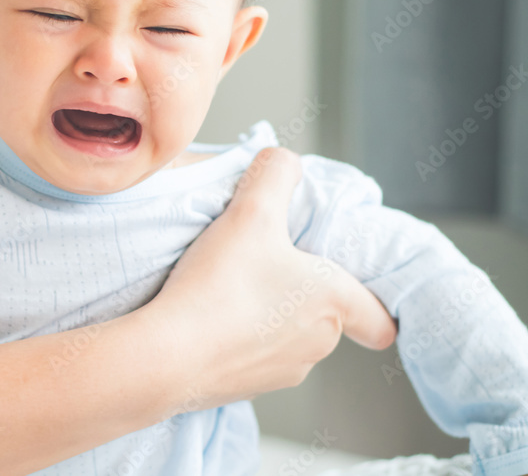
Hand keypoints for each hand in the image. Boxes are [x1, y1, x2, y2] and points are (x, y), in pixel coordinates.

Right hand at [145, 147, 396, 405]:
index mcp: (333, 303)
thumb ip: (274, 173)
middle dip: (302, 293)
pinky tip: (208, 317)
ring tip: (229, 288)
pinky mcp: (244, 388)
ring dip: (269, 315)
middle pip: (328, 319)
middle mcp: (317, 345)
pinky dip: (238, 338)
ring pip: (289, 338)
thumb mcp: (250, 209)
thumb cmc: (219, 285)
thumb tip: (284, 161)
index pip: (382, 322)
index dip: (373, 304)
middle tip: (265, 263)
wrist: (167, 354)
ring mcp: (281, 372)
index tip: (348, 287)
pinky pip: (252, 357)